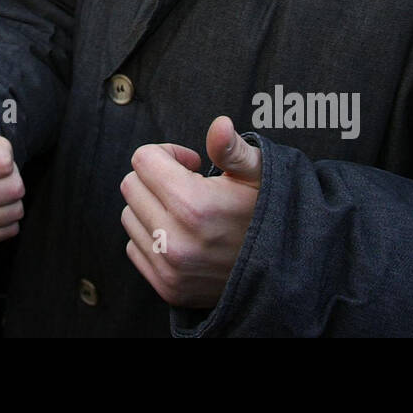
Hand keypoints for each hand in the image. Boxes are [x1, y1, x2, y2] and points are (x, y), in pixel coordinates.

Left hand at [120, 116, 261, 308]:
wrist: (283, 273)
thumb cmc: (268, 212)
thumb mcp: (259, 174)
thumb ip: (231, 149)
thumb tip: (220, 125)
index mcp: (194, 206)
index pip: (143, 160)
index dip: (167, 154)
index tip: (192, 164)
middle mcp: (175, 240)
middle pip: (131, 185)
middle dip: (155, 177)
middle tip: (187, 185)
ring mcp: (169, 268)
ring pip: (129, 216)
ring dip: (151, 207)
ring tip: (186, 211)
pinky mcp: (166, 287)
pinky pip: (134, 247)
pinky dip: (151, 236)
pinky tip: (181, 235)